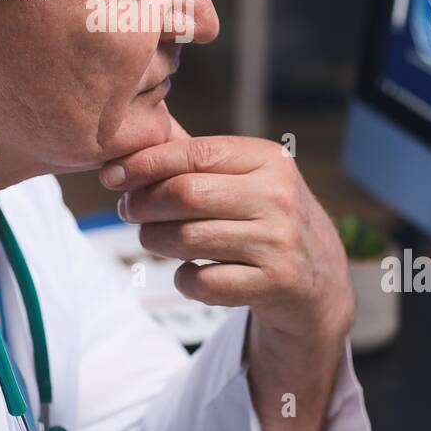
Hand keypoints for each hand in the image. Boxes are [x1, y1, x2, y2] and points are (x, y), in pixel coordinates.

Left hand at [99, 131, 353, 430]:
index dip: (145, 163)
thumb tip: (129, 147)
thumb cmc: (265, 216)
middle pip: (185, 194)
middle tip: (129, 211)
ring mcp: (278, 242)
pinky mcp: (273, 284)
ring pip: (187, 238)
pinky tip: (188, 270)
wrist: (318, 277)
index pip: (195, 153)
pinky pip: (202, 282)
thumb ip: (196, 159)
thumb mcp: (247, 176)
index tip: (112, 176)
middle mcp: (277, 197)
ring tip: (151, 237)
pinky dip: (182, 278)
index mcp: (268, 159)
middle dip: (144, 203)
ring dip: (154, 240)